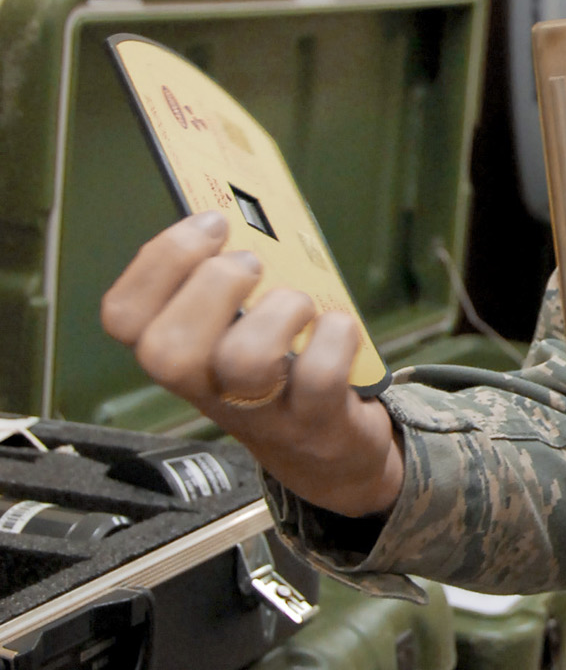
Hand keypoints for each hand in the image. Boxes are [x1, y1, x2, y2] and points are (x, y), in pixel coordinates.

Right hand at [101, 213, 403, 517]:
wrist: (329, 456)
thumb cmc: (284, 374)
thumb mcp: (243, 330)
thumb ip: (235, 284)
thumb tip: (252, 213)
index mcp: (181, 356)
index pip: (124, 317)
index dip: (158, 262)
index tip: (209, 225)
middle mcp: (210, 391)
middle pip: (168, 351)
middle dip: (210, 286)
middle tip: (251, 264)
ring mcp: (262, 413)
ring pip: (242, 363)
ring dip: (275, 312)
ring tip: (296, 302)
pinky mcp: (318, 423)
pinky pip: (319, 378)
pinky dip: (334, 337)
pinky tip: (336, 326)